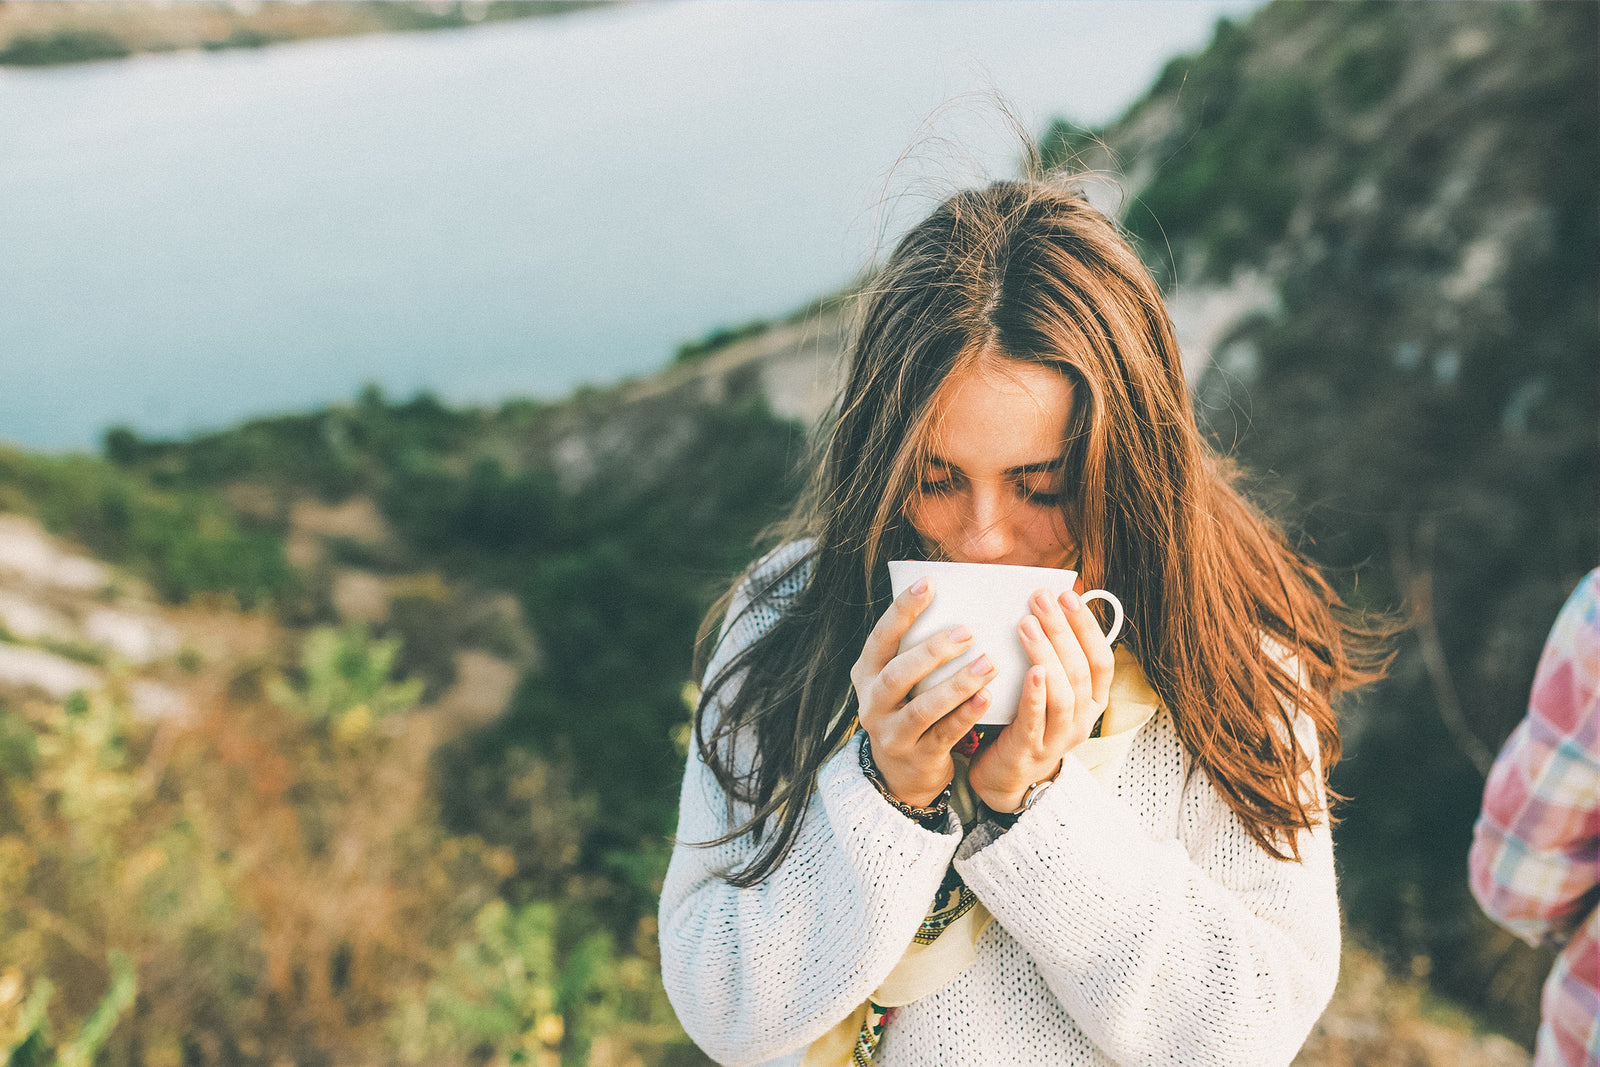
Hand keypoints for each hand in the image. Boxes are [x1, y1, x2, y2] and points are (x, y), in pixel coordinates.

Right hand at [851, 578, 995, 806]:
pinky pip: (943, 734)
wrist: (901, 773)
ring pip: (923, 707)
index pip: (881, 637)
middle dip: (932, 650)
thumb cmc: (908, 708)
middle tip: (967, 631)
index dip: (902, 610)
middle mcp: (872, 703)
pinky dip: (965, 715)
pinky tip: (987, 697)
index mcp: (866, 674)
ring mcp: (892, 734)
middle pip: (897, 673)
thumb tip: (956, 600)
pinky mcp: (916, 757)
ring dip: (957, 684)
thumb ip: (916, 649)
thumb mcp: (900, 680)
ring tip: (988, 663)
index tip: (928, 583)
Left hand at [968, 587, 1116, 812]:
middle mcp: (1083, 719)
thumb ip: (1052, 656)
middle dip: (1062, 630)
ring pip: (1063, 693)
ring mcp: (1059, 738)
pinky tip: (1031, 671)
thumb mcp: (1048, 689)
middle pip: (1080, 670)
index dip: (1087, 626)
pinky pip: (1037, 719)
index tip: (1069, 595)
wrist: (1005, 776)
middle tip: (1041, 598)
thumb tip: (1045, 606)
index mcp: (1093, 701)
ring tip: (1027, 624)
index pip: (1102, 659)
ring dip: (1047, 653)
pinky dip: (1036, 693)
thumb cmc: (1026, 720)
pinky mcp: (1031, 749)